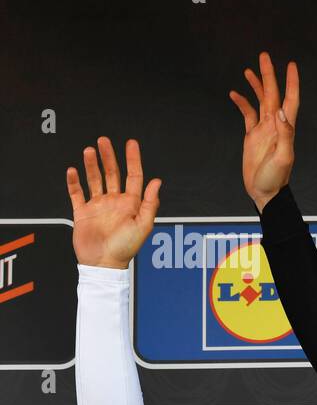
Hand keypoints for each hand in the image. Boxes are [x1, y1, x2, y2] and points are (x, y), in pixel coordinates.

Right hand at [66, 138, 161, 269]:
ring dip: (91, 164)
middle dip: (109, 156)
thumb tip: (156, 182)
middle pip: (112, 173)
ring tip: (89, 150)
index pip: (133, 176)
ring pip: (94, 179)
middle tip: (104, 140)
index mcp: (131, 204)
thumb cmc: (125, 248)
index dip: (133, 160)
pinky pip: (76, 193)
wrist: (103, 264)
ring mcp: (98, 206)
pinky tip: (73, 170)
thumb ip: (150, 203)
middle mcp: (114, 202)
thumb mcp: (143, 225)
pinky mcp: (82, 212)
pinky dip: (74, 182)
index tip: (131, 144)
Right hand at [230, 51, 298, 212]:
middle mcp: (275, 125)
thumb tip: (282, 112)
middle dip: (270, 75)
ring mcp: (263, 129)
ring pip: (260, 101)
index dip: (291, 82)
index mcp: (285, 128)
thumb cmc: (275, 178)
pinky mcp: (252, 136)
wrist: (264, 192)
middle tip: (264, 56)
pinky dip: (242, 103)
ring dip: (257, 85)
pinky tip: (234, 93)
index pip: (290, 99)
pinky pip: (247, 114)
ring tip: (250, 70)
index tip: (291, 65)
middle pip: (273, 94)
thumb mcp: (283, 157)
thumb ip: (285, 134)